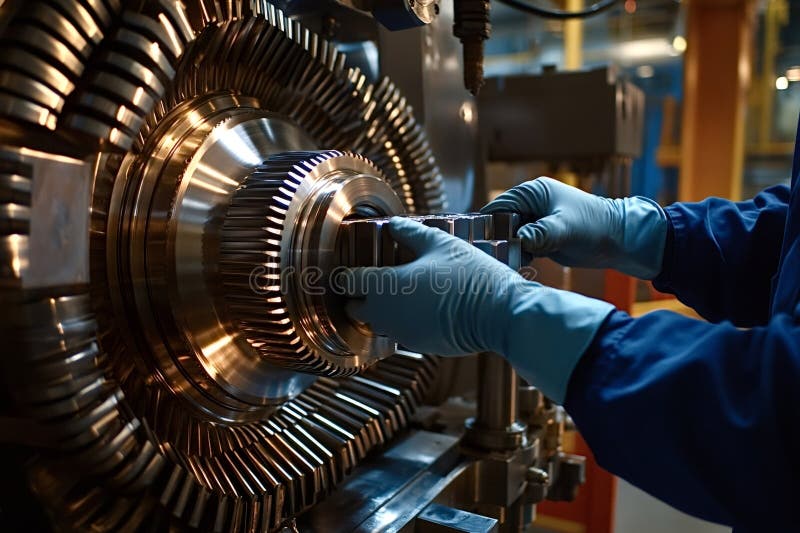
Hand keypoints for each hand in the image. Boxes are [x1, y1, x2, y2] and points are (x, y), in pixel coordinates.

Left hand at [340, 217, 614, 402]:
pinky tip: (418, 306)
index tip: (349, 266)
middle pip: (354, 308)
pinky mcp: (419, 346)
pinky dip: (400, 321)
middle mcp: (385, 315)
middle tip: (371, 278)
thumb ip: (410, 233)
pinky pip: (398, 333)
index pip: (345, 282)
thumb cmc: (469, 275)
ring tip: (396, 291)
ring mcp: (401, 334)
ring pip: (375, 324)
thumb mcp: (439, 244)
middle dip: (357, 295)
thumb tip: (393, 224)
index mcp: (384, 286)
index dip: (343, 273)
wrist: (499, 315)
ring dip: (378, 310)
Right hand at [481, 177, 667, 278]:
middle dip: (497, 238)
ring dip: (508, 249)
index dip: (488, 222)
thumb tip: (518, 240)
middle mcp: (532, 205)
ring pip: (510, 236)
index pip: (500, 205)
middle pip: (501, 221)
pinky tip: (521, 264)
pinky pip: (522, 246)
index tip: (480, 242)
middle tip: (493, 256)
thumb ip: (540, 233)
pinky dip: (519, 255)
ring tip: (508, 261)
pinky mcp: (542, 238)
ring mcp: (537, 222)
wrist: (619, 240)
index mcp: (534, 193)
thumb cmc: (594, 226)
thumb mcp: (565, 228)